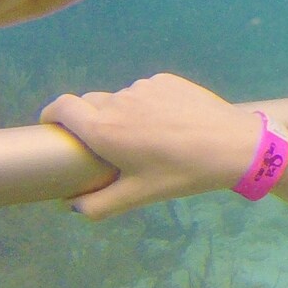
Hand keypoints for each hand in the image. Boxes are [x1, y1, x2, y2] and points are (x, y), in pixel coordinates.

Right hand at [42, 73, 265, 219]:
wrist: (235, 145)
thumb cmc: (184, 173)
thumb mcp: (139, 195)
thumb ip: (98, 204)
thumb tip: (70, 208)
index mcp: (104, 128)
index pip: (61, 107)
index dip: (52, 114)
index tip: (52, 128)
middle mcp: (118, 101)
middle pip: (89, 104)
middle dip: (88, 121)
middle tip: (105, 146)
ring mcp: (144, 87)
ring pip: (120, 99)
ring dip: (123, 114)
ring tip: (147, 139)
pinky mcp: (167, 80)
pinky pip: (146, 91)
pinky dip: (147, 105)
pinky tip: (168, 124)